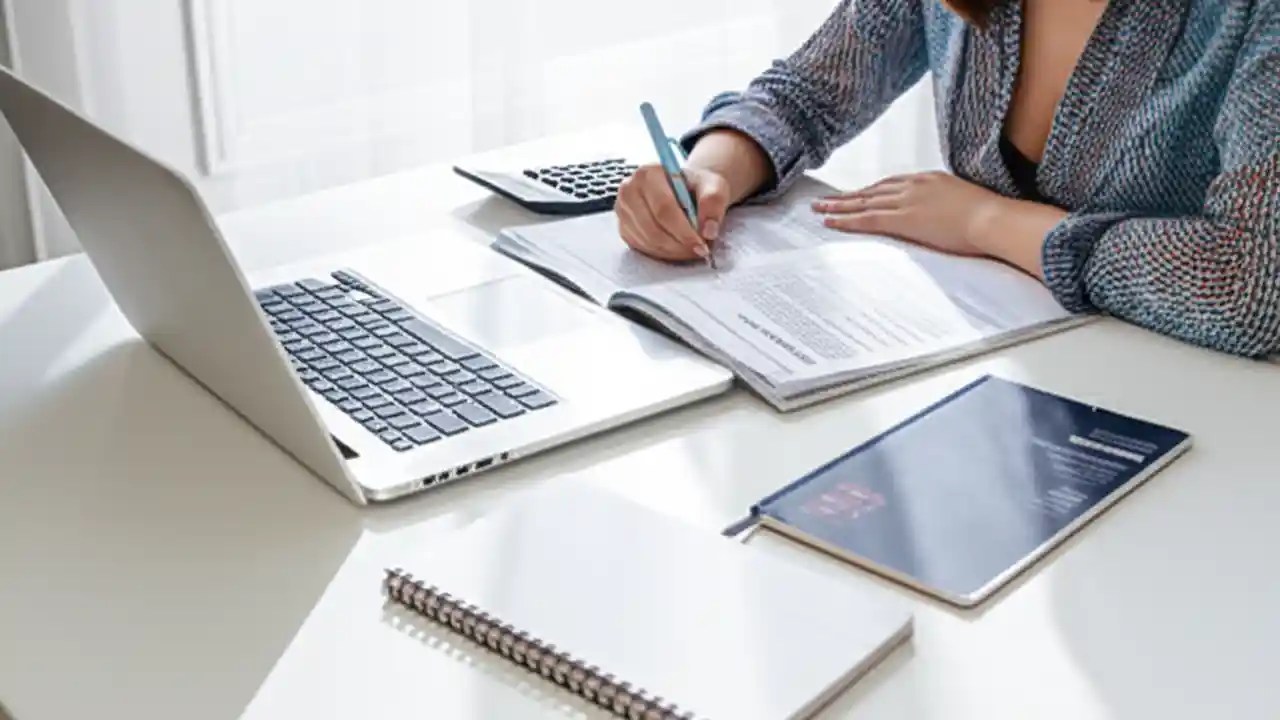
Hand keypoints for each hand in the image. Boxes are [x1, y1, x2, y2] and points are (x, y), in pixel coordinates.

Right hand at [616, 165, 730, 262]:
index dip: (683, 231)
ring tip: (691, 248)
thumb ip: (713, 203)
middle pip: (653, 228)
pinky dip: (662, 253)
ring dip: (672, 251)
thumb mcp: (713, 187)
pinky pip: (642, 247)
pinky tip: (677, 248)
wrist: (684, 190)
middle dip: (679, 245)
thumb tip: (709, 231)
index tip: (701, 245)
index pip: (664, 208)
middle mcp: (629, 189)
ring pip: (647, 241)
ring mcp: (623, 210)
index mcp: (649, 173)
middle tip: (699, 251)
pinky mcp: (624, 227)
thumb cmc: (696, 187)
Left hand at [812, 171, 1006, 256]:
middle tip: (826, 199)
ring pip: (863, 202)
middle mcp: (913, 185)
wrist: (992, 219)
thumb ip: (950, 205)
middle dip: (848, 196)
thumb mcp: (966, 202)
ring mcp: (906, 200)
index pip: (892, 184)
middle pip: (872, 190)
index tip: (857, 194)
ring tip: (819, 210)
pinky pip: (866, 219)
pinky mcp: (902, 218)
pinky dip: (846, 220)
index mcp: (930, 179)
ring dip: (839, 206)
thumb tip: (950, 215)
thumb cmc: (988, 216)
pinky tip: (830, 223)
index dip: (871, 190)